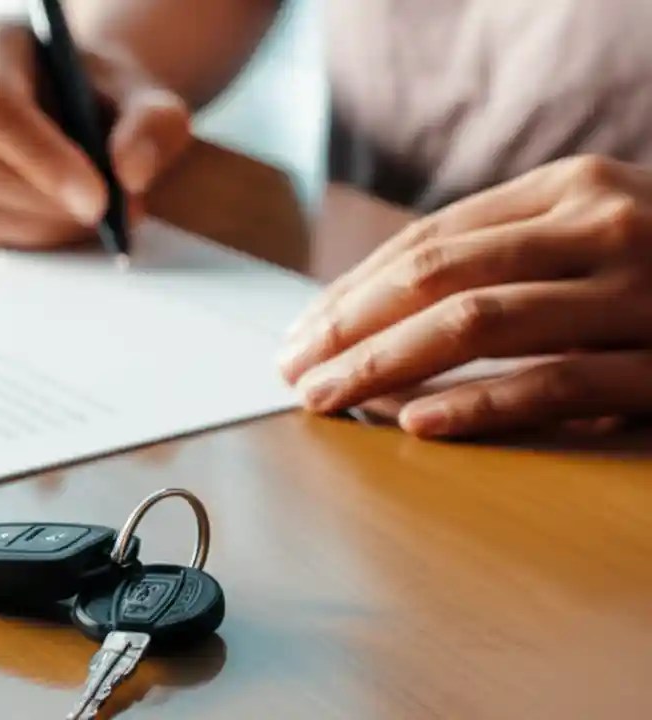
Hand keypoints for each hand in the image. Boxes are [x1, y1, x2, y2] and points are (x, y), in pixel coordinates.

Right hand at [0, 24, 191, 248]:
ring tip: (94, 215)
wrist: (78, 106)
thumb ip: (151, 124)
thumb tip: (130, 173)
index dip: (43, 161)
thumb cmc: (104, 96)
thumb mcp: (143, 95)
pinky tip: (66, 219)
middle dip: (43, 201)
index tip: (99, 199)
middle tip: (106, 215)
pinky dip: (31, 235)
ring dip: (40, 225)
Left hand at [279, 155, 651, 437]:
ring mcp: (638, 292)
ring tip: (324, 396)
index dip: (352, 288)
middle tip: (292, 369)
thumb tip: (380, 307)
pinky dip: (479, 403)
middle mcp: (600, 226)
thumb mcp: (598, 229)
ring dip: (383, 363)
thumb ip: (511, 249)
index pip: (431, 239)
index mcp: (571, 188)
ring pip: (478, 322)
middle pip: (438, 274)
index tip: (302, 332)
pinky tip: (416, 422)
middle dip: (348, 325)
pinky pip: (556, 385)